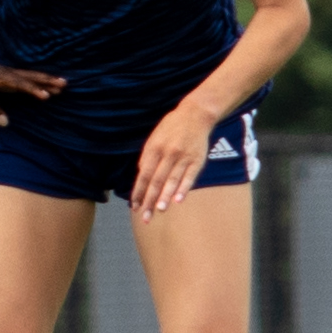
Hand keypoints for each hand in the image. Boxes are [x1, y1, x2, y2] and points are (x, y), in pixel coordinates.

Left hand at [0, 53, 63, 127]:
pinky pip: (25, 78)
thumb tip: (6, 123)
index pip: (22, 85)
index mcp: (2, 77)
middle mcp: (8, 73)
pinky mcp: (5, 75)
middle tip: (65, 84)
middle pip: (32, 77)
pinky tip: (41, 83)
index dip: (35, 91)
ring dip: (45, 80)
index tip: (48, 96)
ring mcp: (7, 73)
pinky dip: (36, 80)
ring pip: (31, 76)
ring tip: (61, 83)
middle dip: (48, 81)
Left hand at [128, 103, 218, 221]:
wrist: (195, 114)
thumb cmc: (171, 128)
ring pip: (172, 180)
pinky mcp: (197, 159)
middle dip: (149, 200)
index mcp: (154, 149)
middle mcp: (168, 153)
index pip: (144, 175)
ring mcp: (183, 157)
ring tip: (159, 210)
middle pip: (156, 181)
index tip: (134, 207)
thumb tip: (141, 175)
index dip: (138, 192)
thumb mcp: (154, 138)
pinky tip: (178, 200)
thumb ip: (147, 157)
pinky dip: (183, 188)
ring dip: (165, 196)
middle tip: (145, 217)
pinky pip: (189, 177)